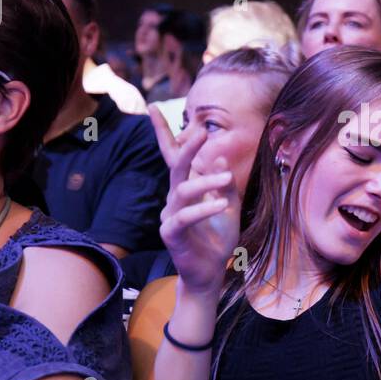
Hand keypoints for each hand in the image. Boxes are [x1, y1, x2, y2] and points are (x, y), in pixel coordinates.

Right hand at [149, 108, 240, 292]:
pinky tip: (220, 205)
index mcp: (186, 188)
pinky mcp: (171, 234)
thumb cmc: (217, 239)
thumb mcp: (227, 207)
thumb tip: (218, 156)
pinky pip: (185, 218)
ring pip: (183, 191)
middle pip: (176, 167)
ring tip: (227, 178)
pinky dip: (203, 210)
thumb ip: (223, 184)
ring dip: (206, 182)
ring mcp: (171, 215)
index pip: (173, 156)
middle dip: (187, 148)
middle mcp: (174, 198)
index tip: (153, 107)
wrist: (210, 272)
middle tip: (201, 131)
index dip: (163, 132)